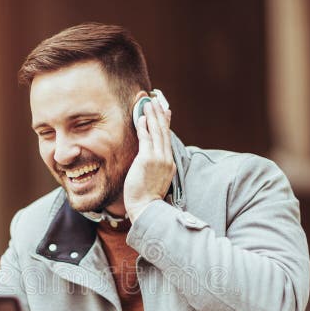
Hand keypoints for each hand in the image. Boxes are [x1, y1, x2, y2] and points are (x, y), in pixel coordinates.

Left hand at [123, 100, 175, 220]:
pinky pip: (146, 138)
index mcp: (169, 165)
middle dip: (159, 114)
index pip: (167, 140)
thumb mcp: (156, 182)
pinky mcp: (147, 159)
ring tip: (148, 103)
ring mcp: (158, 159)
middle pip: (164, 132)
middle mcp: (166, 159)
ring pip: (156, 132)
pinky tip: (140, 117)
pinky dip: (143, 127)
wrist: (147, 209)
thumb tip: (149, 163)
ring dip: (151, 115)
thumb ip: (156, 169)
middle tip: (156, 101)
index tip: (165, 112)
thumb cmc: (147, 200)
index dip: (166, 124)